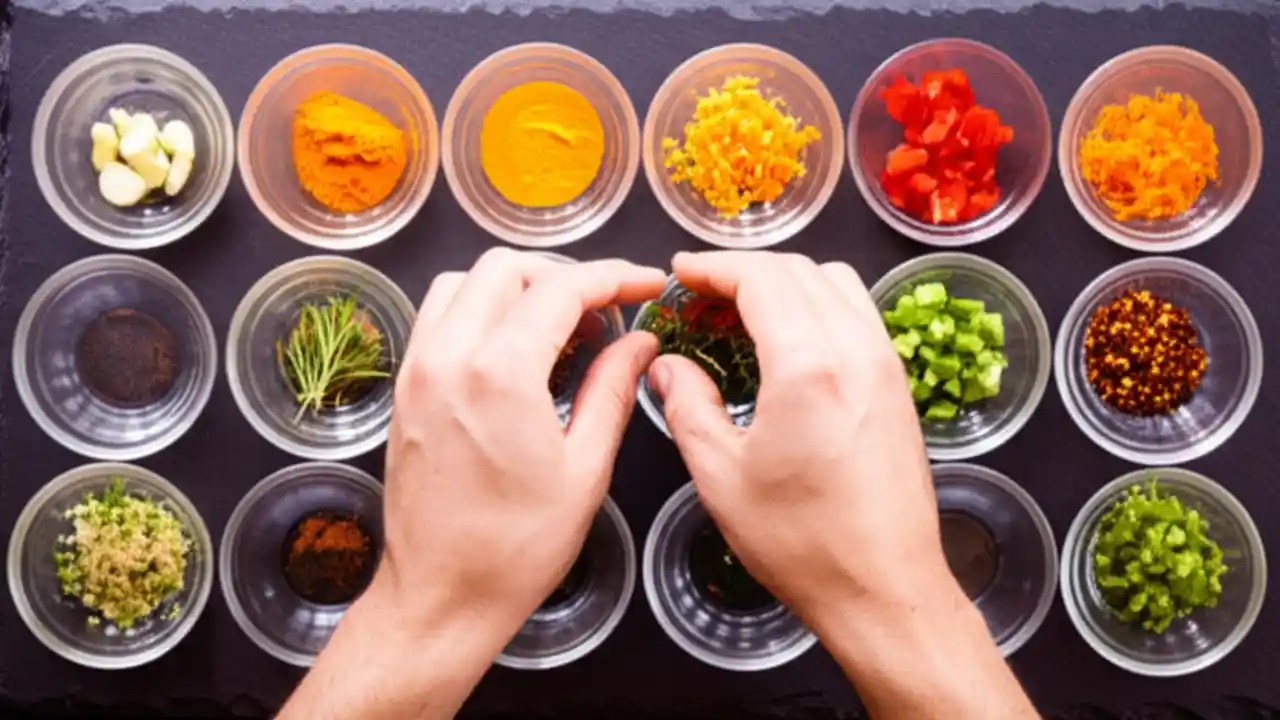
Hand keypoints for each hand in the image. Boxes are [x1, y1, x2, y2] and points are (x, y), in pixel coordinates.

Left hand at [283, 249, 663, 719]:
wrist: (438, 596)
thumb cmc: (515, 548)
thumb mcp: (584, 469)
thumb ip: (612, 389)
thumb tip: (640, 342)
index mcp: (500, 373)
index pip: (562, 289)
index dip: (613, 277)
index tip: (645, 284)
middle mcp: (449, 356)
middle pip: (508, 268)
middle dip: (564, 275)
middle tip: (605, 309)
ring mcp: (418, 369)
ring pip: (465, 281)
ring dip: (516, 285)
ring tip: (559, 323)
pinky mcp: (405, 388)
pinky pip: (438, 315)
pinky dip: (479, 308)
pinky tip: (513, 345)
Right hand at [648, 250, 948, 624]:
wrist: (884, 587)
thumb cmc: (804, 543)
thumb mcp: (721, 477)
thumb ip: (688, 406)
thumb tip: (668, 367)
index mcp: (807, 367)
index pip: (761, 278)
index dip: (713, 266)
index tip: (682, 273)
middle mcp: (855, 351)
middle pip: (799, 269)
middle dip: (745, 269)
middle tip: (703, 293)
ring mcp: (885, 365)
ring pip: (836, 282)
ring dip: (786, 281)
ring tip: (744, 311)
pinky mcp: (898, 386)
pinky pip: (858, 314)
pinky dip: (819, 304)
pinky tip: (790, 340)